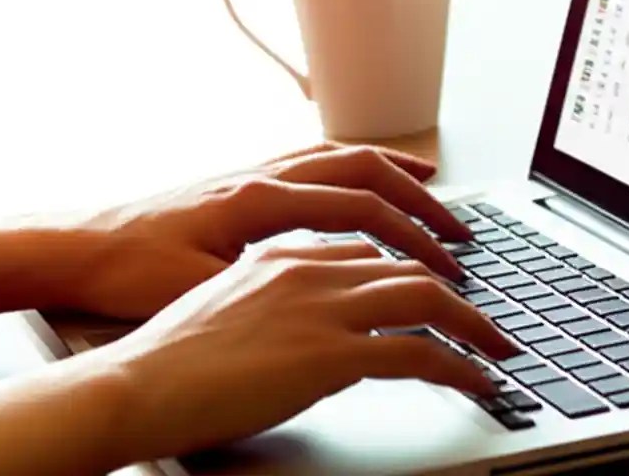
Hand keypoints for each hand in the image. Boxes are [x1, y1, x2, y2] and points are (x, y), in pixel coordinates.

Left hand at [67, 143, 471, 320]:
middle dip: (419, 200)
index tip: (447, 267)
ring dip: (390, 173)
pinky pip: (314, 163)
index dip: (412, 238)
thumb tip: (328, 300)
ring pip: (339, 157)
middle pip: (362, 171)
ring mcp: (252, 174)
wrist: (76, 247)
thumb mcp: (202, 292)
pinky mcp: (241, 184)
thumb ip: (269, 291)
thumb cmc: (126, 272)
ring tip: (430, 186)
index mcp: (258, 201)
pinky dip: (352, 170)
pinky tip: (361, 185)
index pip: (360, 209)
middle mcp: (261, 176)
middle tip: (458, 231)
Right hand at [95, 242, 518, 462]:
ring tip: (495, 344)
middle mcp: (308, 269)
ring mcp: (321, 307)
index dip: (409, 261)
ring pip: (424, 297)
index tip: (435, 278)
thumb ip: (272, 304)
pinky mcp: (328, 353)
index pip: (366, 245)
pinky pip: (417, 353)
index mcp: (282, 256)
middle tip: (483, 309)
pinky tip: (476, 381)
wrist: (133, 384)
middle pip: (405, 262)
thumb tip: (301, 326)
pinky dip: (458, 365)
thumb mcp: (225, 311)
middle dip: (454, 282)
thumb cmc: (166, 359)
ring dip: (471, 321)